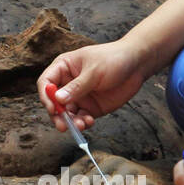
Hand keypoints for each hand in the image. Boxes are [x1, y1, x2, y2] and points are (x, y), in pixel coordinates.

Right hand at [37, 39, 151, 132]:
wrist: (137, 65)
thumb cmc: (113, 59)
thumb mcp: (94, 71)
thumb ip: (77, 86)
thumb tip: (58, 99)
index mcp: (64, 68)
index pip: (46, 82)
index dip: (46, 96)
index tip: (53, 107)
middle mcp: (68, 84)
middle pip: (54, 102)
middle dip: (57, 115)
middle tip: (63, 125)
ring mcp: (79, 97)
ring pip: (67, 114)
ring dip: (71, 122)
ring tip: (81, 125)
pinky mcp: (91, 107)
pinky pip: (81, 119)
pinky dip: (83, 123)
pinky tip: (90, 121)